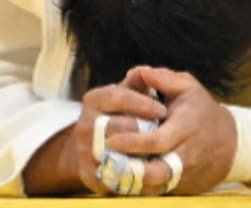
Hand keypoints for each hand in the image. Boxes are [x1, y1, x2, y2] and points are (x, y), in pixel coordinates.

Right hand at [25, 81, 163, 196]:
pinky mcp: (89, 174)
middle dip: (144, 130)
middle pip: (118, 126)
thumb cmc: (119, 114)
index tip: (162, 110)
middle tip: (166, 135)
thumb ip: (139, 83)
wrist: (94, 147)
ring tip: (162, 154)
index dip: (142, 103)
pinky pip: (113, 177)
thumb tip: (147, 72)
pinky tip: (151, 171)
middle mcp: (84, 125)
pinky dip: (133, 176)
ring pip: (116, 152)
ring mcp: (84, 151)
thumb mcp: (127, 94)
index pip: (117, 96)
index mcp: (94, 100)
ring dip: (141, 155)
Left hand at [104, 67, 235, 190]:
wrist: (231, 144)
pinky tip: (122, 179)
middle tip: (106, 160)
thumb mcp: (188, 87)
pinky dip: (140, 188)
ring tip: (109, 171)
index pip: (158, 141)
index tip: (113, 140)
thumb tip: (136, 72)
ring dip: (132, 182)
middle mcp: (186, 155)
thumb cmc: (202, 110)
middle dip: (130, 169)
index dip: (134, 142)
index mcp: (185, 128)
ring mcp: (185, 175)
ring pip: (156, 187)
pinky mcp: (183, 188)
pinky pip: (158, 192)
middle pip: (157, 172)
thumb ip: (162, 78)